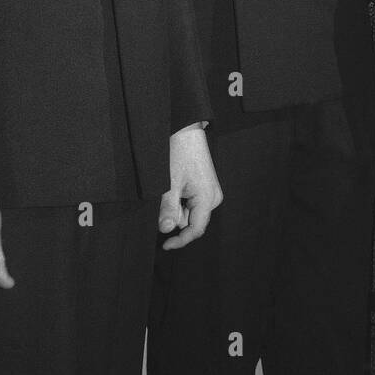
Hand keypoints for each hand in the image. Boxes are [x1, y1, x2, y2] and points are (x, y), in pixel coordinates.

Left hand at [159, 124, 222, 250]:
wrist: (186, 128)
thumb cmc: (179, 152)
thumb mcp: (169, 182)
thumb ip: (168, 208)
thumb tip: (166, 230)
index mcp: (208, 198)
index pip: (196, 230)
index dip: (180, 241)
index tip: (163, 245)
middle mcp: (213, 197)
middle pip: (190, 221)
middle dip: (173, 215)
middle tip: (161, 196)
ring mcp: (209, 191)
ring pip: (188, 212)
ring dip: (174, 205)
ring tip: (167, 184)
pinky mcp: (204, 186)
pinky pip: (189, 202)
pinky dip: (178, 198)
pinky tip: (173, 183)